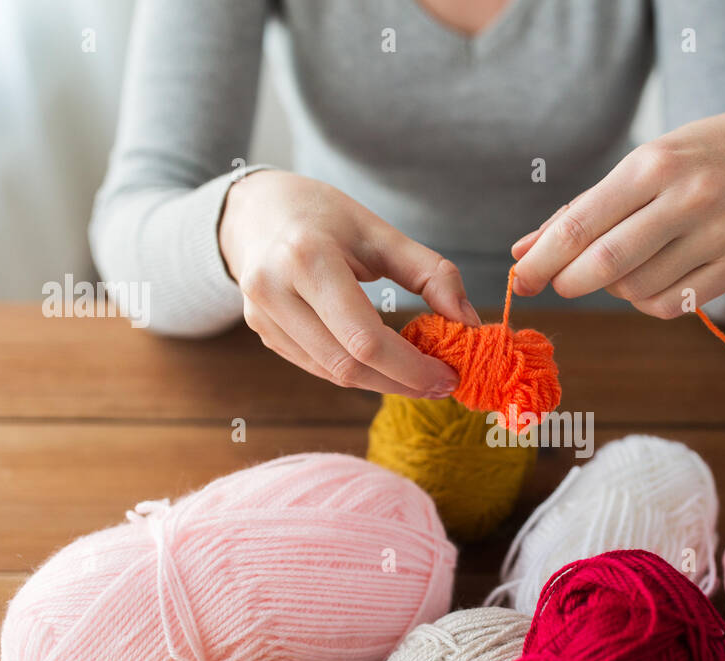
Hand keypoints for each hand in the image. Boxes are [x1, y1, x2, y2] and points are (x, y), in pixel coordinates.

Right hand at [219, 170, 479, 395]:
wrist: (255, 210)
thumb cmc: (324, 216)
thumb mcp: (381, 232)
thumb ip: (431, 273)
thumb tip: (468, 322)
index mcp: (307, 257)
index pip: (365, 338)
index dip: (411, 368)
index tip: (449, 375)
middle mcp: (275, 291)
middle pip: (348, 365)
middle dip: (402, 383)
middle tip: (441, 385)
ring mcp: (263, 317)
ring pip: (332, 374)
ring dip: (382, 383)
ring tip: (419, 377)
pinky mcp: (263, 333)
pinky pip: (318, 367)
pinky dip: (357, 372)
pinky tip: (385, 366)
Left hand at [510, 105, 724, 318]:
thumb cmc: (689, 159)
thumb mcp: (637, 165)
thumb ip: (580, 210)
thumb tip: (522, 252)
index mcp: (653, 165)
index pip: (583, 224)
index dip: (543, 260)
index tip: (520, 279)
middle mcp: (688, 197)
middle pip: (608, 263)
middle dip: (570, 281)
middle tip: (560, 281)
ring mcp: (717, 234)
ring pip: (636, 289)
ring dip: (612, 289)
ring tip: (618, 267)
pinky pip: (670, 305)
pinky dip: (644, 301)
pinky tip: (648, 278)